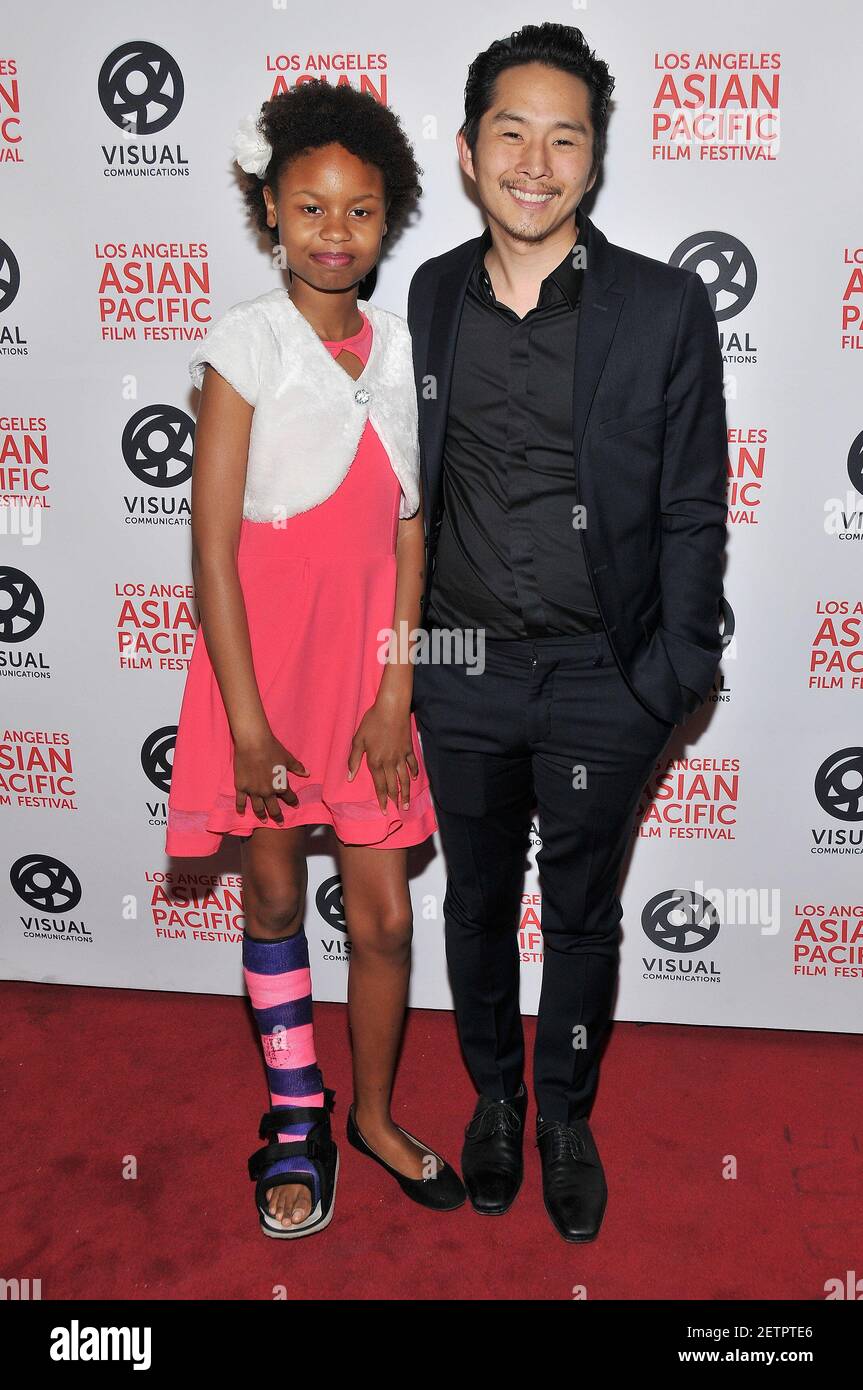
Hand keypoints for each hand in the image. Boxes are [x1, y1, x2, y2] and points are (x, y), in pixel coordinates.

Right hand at [233, 730, 308, 822]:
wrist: (253, 742)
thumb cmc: (272, 748)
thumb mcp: (287, 758)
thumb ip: (297, 767)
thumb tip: (307, 773)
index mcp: (280, 785)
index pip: (289, 797)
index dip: (293, 802)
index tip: (295, 806)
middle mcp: (268, 791)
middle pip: (274, 808)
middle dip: (278, 817)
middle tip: (280, 823)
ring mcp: (253, 791)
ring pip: (258, 808)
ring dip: (262, 816)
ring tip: (264, 821)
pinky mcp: (241, 787)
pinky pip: (241, 801)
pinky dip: (241, 809)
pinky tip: (241, 814)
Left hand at [347, 698, 418, 812]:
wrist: (391, 708)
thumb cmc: (372, 722)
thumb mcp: (358, 740)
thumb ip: (354, 760)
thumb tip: (349, 777)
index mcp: (375, 762)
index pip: (379, 786)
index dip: (381, 800)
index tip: (385, 811)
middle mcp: (389, 762)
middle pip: (393, 786)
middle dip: (395, 800)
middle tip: (398, 811)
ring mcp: (401, 756)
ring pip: (404, 779)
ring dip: (406, 793)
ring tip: (407, 804)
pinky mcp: (409, 749)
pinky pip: (412, 764)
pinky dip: (414, 773)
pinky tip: (414, 779)